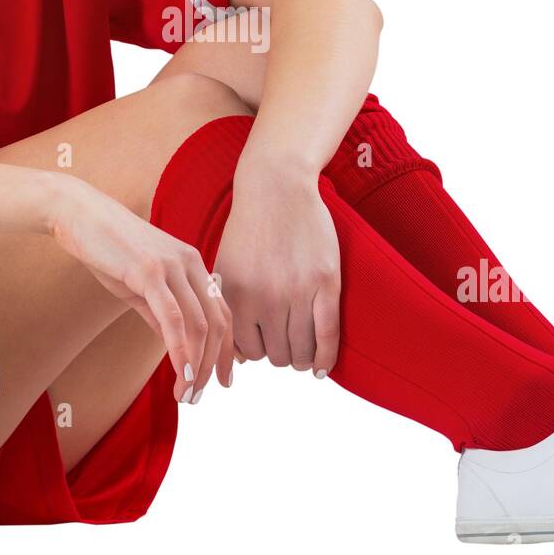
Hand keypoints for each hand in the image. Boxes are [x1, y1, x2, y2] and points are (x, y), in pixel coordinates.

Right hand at [47, 176, 233, 400]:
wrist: (79, 214)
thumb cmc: (107, 248)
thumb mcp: (140, 284)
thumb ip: (159, 312)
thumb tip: (172, 343)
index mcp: (193, 264)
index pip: (222, 313)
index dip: (226, 350)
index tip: (220, 380)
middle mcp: (191, 263)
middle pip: (217, 323)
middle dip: (212, 365)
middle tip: (198, 396)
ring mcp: (172, 266)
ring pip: (199, 325)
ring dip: (195, 366)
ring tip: (186, 395)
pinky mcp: (149, 272)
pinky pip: (173, 318)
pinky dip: (180, 350)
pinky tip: (179, 373)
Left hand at [214, 161, 339, 376]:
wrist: (276, 186)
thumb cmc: (249, 228)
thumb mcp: (226, 267)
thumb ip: (229, 310)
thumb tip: (238, 358)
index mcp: (235, 296)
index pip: (247, 351)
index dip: (256, 351)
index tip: (263, 345)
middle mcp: (264, 299)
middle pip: (277, 354)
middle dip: (280, 353)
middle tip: (286, 342)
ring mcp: (297, 292)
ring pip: (301, 350)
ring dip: (302, 356)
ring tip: (303, 349)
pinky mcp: (325, 283)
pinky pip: (327, 335)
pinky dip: (326, 358)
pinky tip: (323, 368)